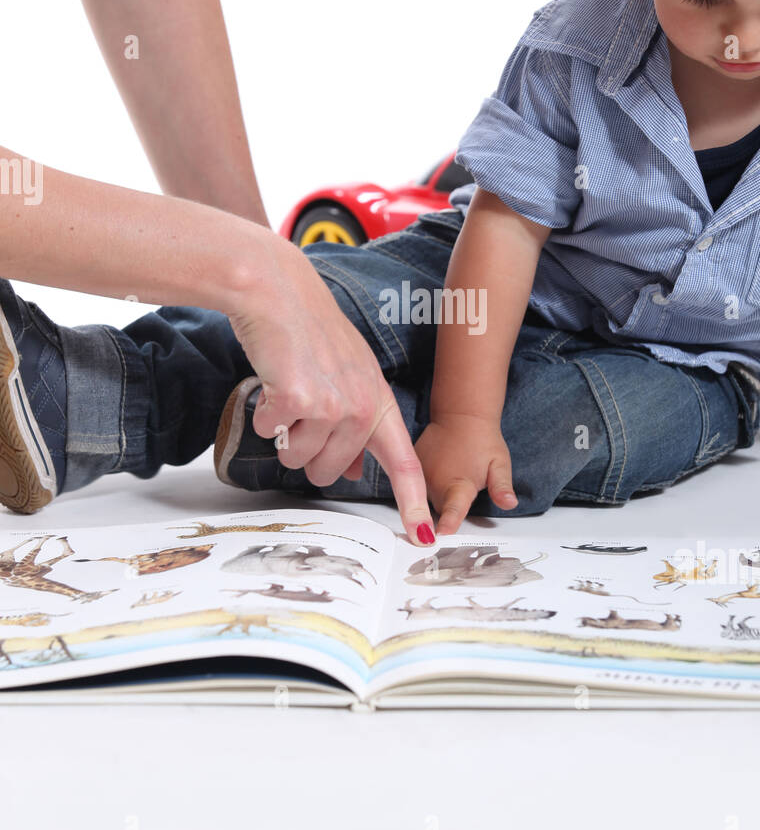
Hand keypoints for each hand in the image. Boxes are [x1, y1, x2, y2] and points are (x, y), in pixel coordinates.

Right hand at [225, 232, 434, 545]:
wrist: (278, 293)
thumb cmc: (309, 332)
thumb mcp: (350, 374)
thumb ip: (359, 421)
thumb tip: (357, 471)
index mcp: (379, 401)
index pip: (405, 463)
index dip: (414, 504)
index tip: (425, 536)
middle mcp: (362, 407)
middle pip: (328, 472)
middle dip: (307, 451)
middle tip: (302, 410)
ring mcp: (333, 405)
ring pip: (297, 459)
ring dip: (284, 433)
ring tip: (288, 390)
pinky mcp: (298, 401)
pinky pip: (271, 434)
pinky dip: (263, 414)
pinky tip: (272, 383)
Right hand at [415, 413, 517, 534]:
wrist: (461, 415)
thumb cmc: (483, 440)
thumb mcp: (499, 464)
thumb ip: (502, 487)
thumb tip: (510, 503)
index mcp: (458, 483)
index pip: (453, 509)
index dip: (448, 523)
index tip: (440, 534)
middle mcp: (435, 481)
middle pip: (439, 512)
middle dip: (450, 509)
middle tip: (464, 487)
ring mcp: (420, 473)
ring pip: (426, 500)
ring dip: (438, 496)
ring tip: (452, 475)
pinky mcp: (412, 466)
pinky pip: (417, 486)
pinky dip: (426, 485)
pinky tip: (440, 470)